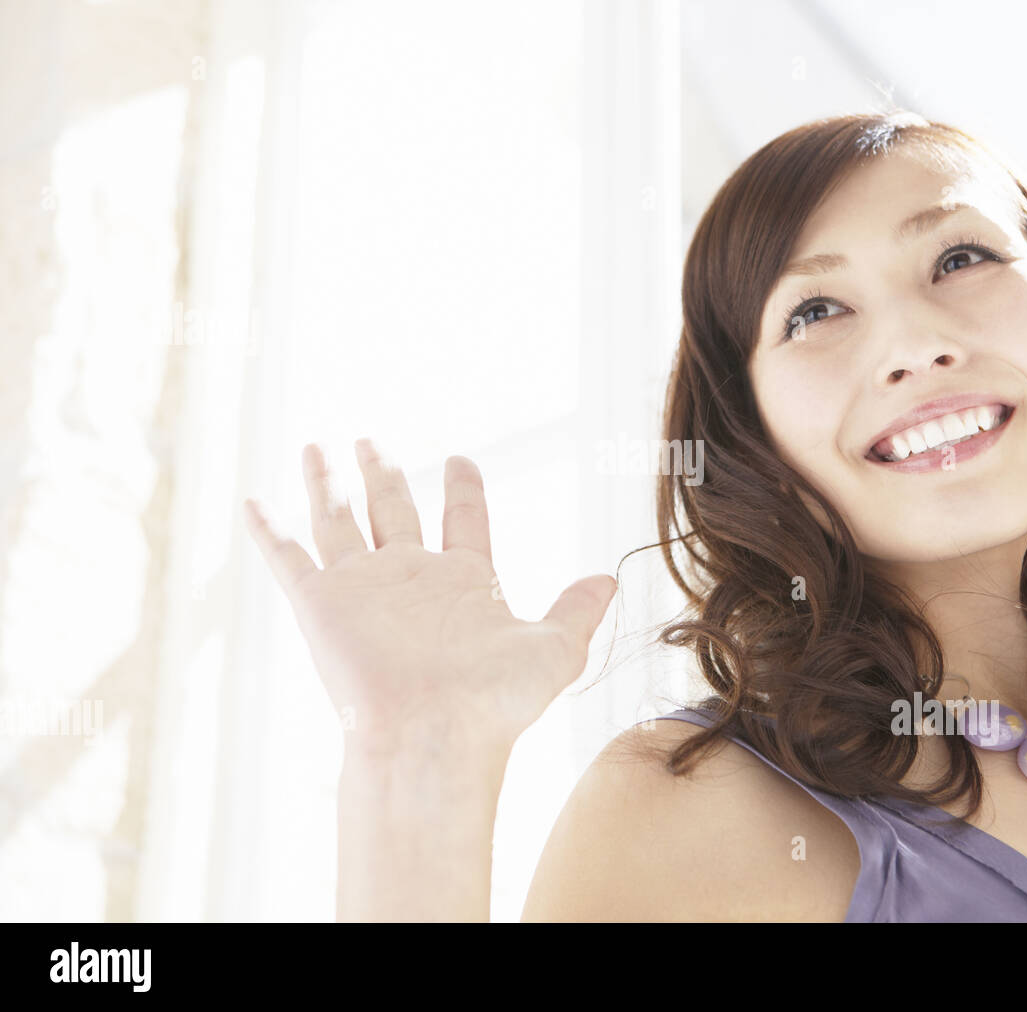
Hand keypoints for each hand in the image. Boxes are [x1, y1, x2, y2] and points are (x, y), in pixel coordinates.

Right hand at [243, 439, 616, 759]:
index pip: (461, 519)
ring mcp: (363, 588)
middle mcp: (410, 578)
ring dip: (327, 484)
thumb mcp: (554, 649)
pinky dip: (270, 529)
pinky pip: (289, 555)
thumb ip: (577, 610)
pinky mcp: (321, 603)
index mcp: (463, 582)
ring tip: (319, 445)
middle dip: (382, 473)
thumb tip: (611, 578)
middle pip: (393, 509)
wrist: (433, 736)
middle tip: (371, 440)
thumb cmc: (494, 702)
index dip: (462, 488)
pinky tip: (256, 501)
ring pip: (339, 520)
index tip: (459, 458)